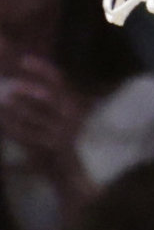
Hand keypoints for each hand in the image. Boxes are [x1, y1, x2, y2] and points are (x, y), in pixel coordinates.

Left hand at [0, 55, 87, 185]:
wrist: (65, 168)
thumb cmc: (50, 135)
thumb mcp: (46, 113)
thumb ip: (31, 94)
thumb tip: (9, 72)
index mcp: (69, 102)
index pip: (57, 80)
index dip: (42, 69)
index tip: (23, 61)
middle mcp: (70, 115)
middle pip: (49, 97)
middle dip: (27, 90)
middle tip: (8, 87)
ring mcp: (64, 132)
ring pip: (36, 116)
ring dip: (16, 108)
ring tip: (1, 100)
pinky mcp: (56, 147)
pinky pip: (32, 135)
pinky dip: (15, 129)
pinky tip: (3, 124)